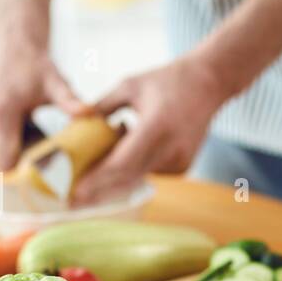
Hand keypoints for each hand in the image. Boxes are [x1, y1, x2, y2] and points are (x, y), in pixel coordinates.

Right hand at [0, 31, 87, 169]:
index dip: (27, 168)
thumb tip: (90, 113)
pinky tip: (16, 124)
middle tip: (43, 140)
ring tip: (29, 127)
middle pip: (3, 162)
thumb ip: (70, 101)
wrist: (11, 47)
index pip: (8, 162)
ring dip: (14, 149)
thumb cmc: (36, 67)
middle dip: (23, 158)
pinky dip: (3, 141)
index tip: (47, 161)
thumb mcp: (56, 84)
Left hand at [72, 52, 227, 204]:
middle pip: (127, 178)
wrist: (208, 84)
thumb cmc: (166, 81)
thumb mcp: (129, 86)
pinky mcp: (183, 166)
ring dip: (116, 175)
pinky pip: (150, 172)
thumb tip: (74, 123)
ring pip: (138, 176)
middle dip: (99, 190)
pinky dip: (134, 168)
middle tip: (74, 199)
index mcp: (155, 127)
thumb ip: (102, 106)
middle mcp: (170, 149)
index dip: (97, 180)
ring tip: (94, 167)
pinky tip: (128, 148)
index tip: (76, 191)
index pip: (121, 163)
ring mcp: (179, 161)